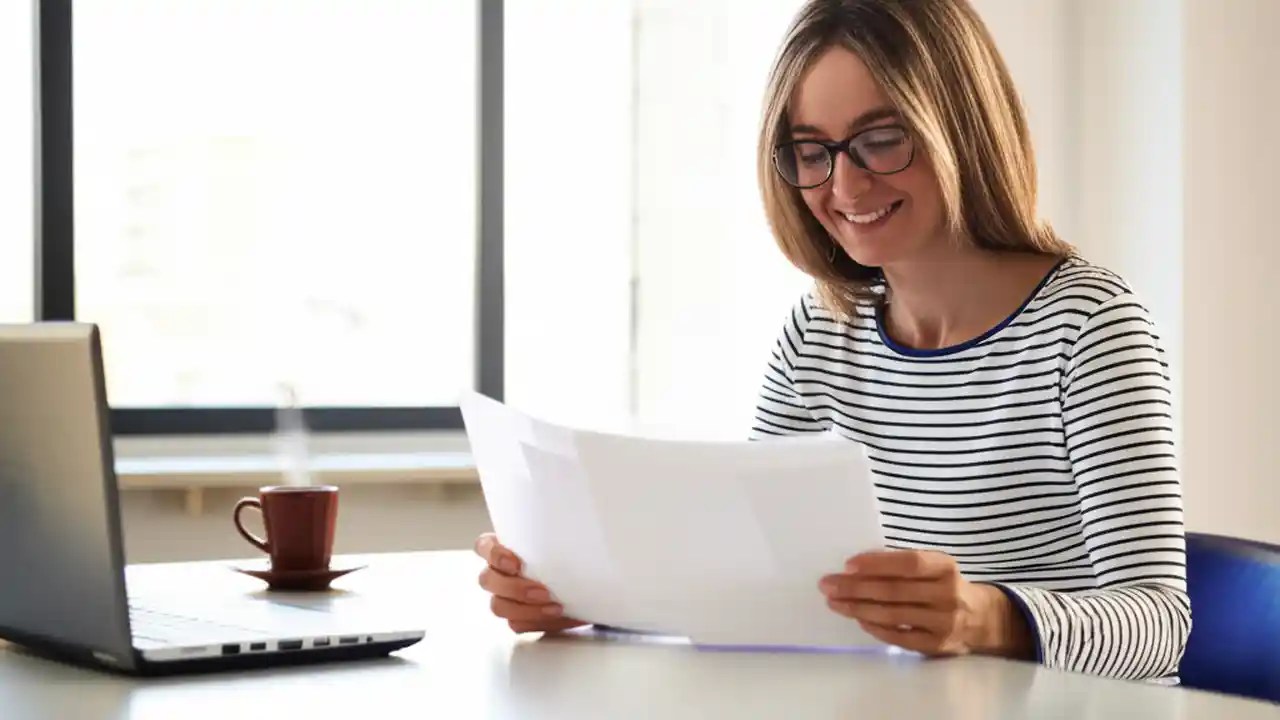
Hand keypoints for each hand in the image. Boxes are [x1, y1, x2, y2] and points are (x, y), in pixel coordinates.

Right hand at [474, 533, 585, 633]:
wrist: (585, 583)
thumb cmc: (571, 554)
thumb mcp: (565, 540)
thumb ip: (558, 533)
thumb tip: (576, 527)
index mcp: (502, 547)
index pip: (484, 546)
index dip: (494, 555)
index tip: (516, 564)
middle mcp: (497, 572)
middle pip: (487, 581)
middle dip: (514, 588)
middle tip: (542, 591)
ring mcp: (503, 596)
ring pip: (498, 606)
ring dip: (525, 609)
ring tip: (554, 607)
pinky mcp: (516, 617)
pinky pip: (516, 624)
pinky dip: (536, 622)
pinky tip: (556, 616)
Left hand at [819, 549, 1031, 658]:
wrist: (982, 619)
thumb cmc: (945, 585)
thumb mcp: (935, 567)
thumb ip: (905, 565)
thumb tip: (856, 567)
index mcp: (945, 566)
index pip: (909, 563)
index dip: (877, 564)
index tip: (847, 565)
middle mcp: (947, 594)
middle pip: (894, 591)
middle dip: (855, 587)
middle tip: (827, 584)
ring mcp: (943, 622)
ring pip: (892, 615)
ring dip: (858, 608)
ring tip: (834, 602)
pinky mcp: (936, 645)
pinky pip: (898, 636)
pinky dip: (875, 627)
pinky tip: (858, 618)